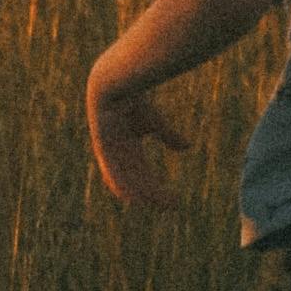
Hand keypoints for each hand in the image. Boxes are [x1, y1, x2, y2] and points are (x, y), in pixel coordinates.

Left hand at [89, 77, 188, 210]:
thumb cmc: (133, 100)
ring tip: (155, 203)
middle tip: (170, 205)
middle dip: (153, 195)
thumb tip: (187, 147)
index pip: (145, 176)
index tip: (174, 200)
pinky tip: (134, 196)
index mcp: (129, 151)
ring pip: (125, 182)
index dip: (158, 189)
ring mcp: (110, 154)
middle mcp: (119, 156)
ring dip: (141, 194)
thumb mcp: (156, 122)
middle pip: (137, 182)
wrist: (114, 85)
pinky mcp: (103, 149)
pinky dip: (123, 185)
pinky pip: (113, 172)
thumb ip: (168, 136)